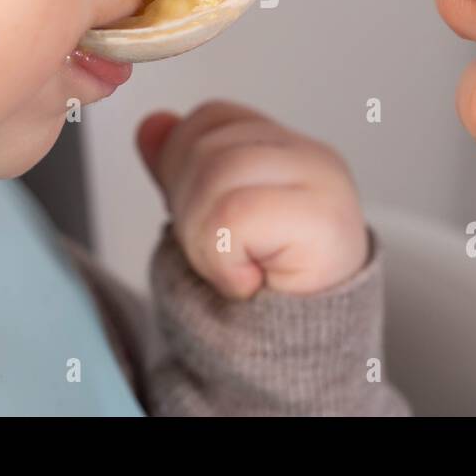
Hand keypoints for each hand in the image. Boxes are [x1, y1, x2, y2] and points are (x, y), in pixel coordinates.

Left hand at [136, 101, 369, 298]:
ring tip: (235, 269)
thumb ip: (183, 170)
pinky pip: (233, 215)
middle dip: (189, 209)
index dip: (183, 166)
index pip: (213, 118)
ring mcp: (323, 185)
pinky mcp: (324, 220)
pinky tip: (249, 281)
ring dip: (204, 238)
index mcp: (287, 149)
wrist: (305, 358)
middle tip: (220, 256)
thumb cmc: (266, 291)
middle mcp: (312, 158)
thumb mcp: (209, 221)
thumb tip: (152, 124)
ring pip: (217, 175)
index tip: (202, 221)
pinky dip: (223, 258)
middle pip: (208, 146)